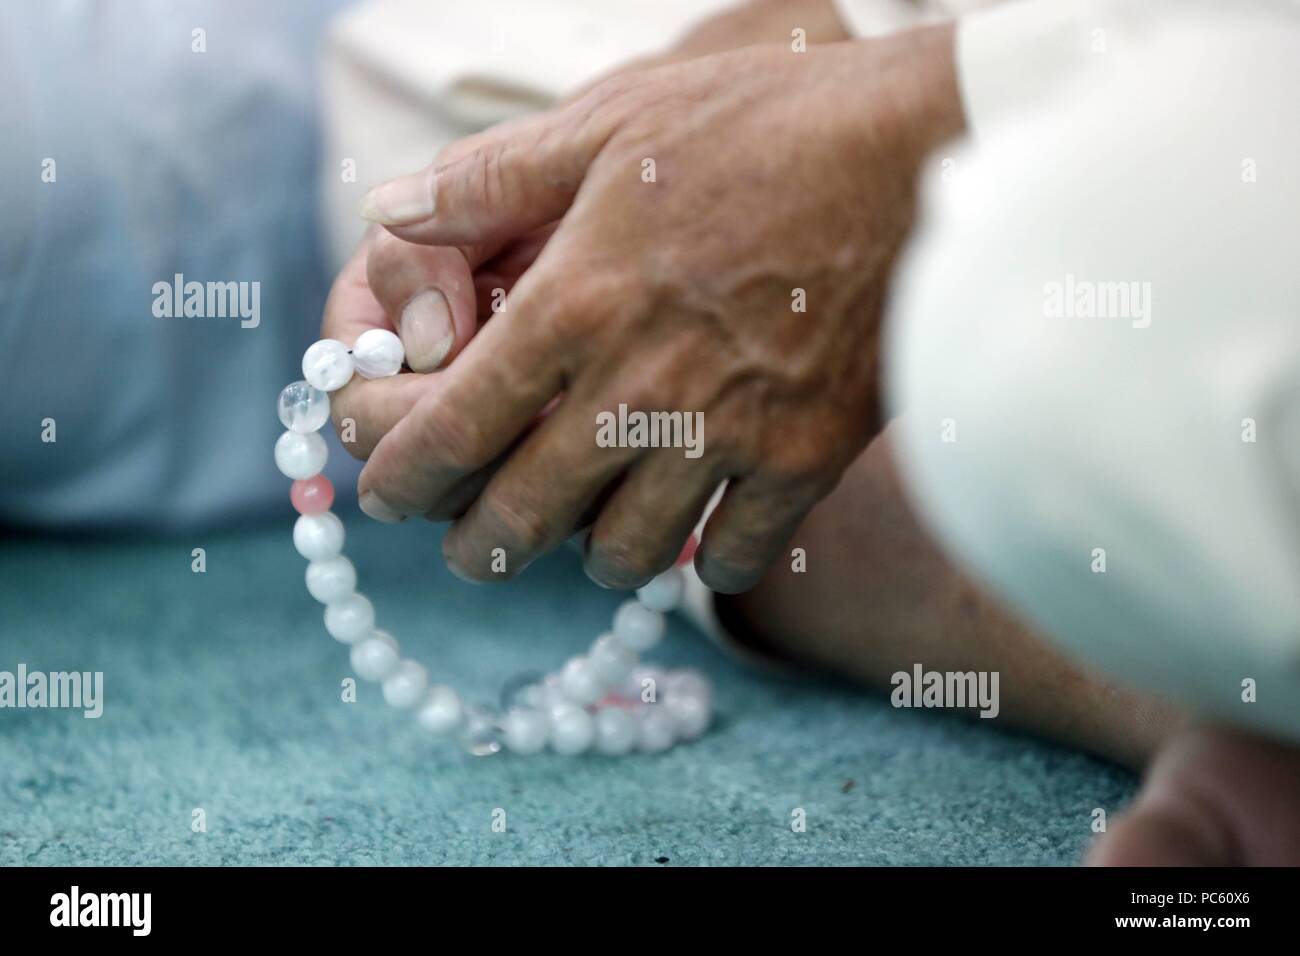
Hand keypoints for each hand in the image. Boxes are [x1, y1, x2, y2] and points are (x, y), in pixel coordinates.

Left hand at [352, 25, 961, 591]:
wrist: (920, 153)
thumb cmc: (759, 126)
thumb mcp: (608, 123)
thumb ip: (486, 182)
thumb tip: (387, 212)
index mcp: (574, 308)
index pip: (449, 430)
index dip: (396, 477)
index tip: (383, 490)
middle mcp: (637, 390)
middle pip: (520, 518)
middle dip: (475, 546)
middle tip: (470, 544)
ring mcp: (726, 436)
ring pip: (621, 555)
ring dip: (586, 554)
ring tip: (584, 531)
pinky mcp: (804, 461)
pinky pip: (729, 557)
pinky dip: (700, 561)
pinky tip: (696, 531)